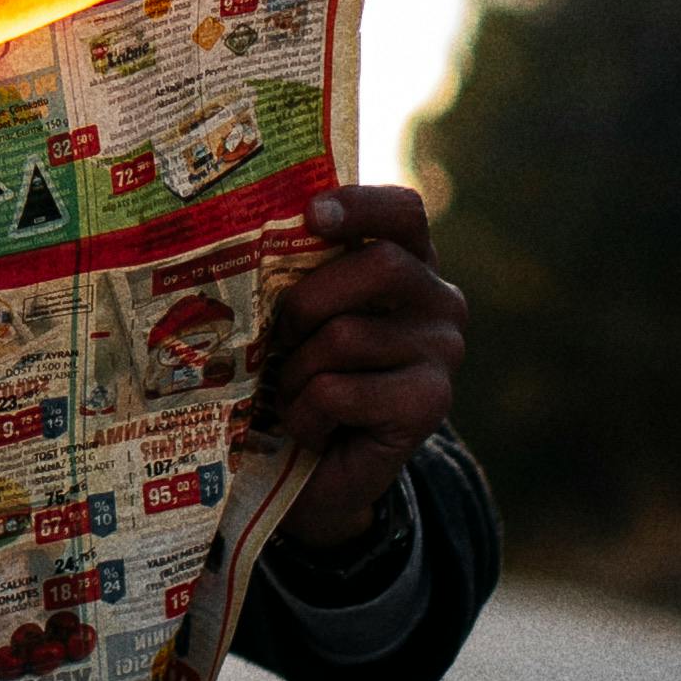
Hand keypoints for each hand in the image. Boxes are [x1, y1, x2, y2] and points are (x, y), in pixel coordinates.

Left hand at [246, 185, 464, 549]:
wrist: (323, 475)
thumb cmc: (305, 378)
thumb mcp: (303, 318)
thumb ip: (299, 274)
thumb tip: (237, 234)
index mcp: (412, 264)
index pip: (405, 212)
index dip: (361, 205)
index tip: (311, 214)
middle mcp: (442, 302)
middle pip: (380, 266)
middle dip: (309, 300)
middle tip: (279, 335)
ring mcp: (443, 354)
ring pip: (346, 336)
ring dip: (297, 372)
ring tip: (293, 395)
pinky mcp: (429, 404)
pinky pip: (339, 390)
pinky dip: (306, 412)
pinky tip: (312, 429)